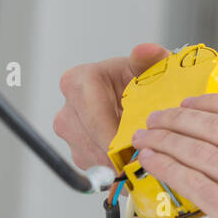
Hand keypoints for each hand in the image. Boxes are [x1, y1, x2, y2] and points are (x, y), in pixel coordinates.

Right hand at [53, 40, 167, 169]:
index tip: (140, 146)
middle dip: (122, 150)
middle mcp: (67, 108)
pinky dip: (115, 163)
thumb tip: (146, 51)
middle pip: (94, 143)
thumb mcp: (149, 67)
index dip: (119, 138)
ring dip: (119, 159)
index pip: (95, 120)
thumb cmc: (139, 79)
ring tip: (140, 147)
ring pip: (95, 158)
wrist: (133, 92)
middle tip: (148, 149)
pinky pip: (95, 166)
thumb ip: (150, 59)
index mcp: (78, 81)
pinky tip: (129, 150)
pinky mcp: (75, 150)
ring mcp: (68, 131)